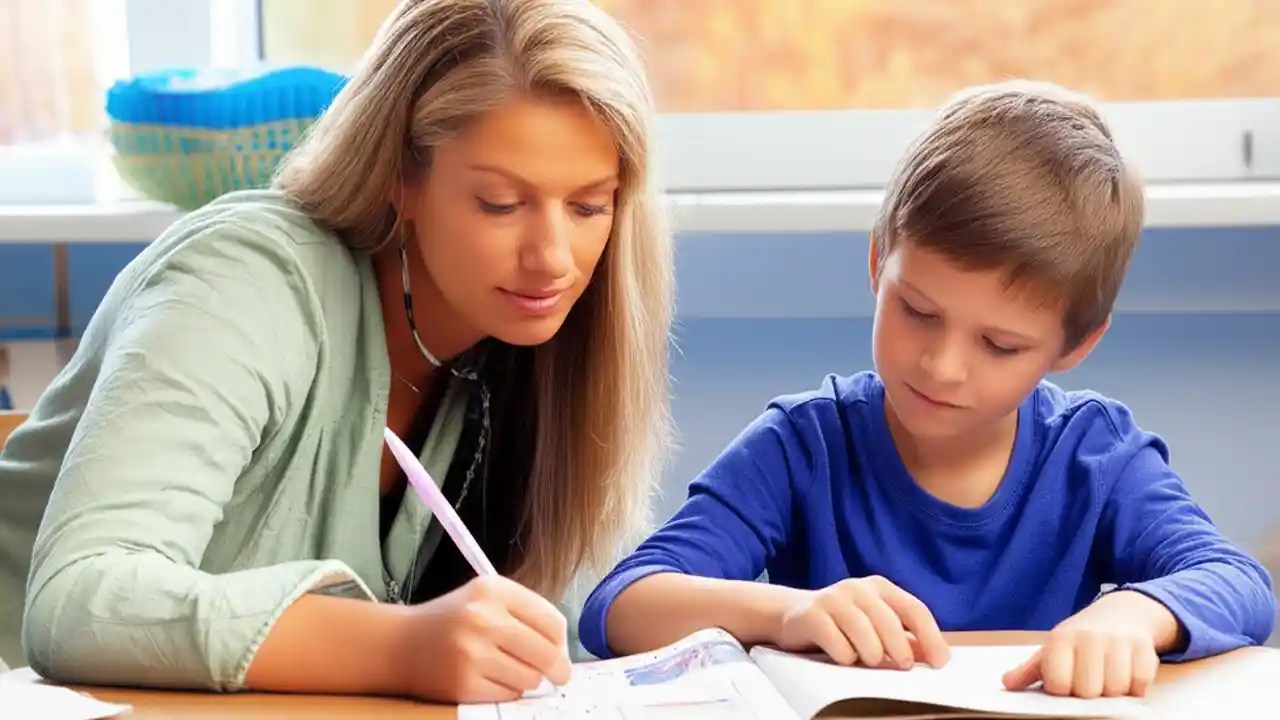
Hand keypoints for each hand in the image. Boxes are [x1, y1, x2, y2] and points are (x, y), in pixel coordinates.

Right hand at [401, 575, 571, 702]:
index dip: (561, 640)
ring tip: (510, 670)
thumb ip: (525, 613)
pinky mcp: (464, 683)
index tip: (560, 650)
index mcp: (493, 590)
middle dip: (558, 668)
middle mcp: (483, 618)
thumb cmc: (452, 620)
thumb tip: (563, 649)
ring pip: (530, 678)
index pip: (551, 620)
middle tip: (560, 675)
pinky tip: (492, 678)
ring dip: (528, 679)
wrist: (400, 644)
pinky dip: (508, 690)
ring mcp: (472, 652)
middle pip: (546, 652)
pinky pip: (509, 694)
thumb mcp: (486, 598)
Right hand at [775, 575, 949, 668]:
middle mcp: (858, 588)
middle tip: (903, 667)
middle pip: (890, 622)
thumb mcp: (876, 625)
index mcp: (880, 587)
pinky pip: (837, 642)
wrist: (792, 614)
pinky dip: (845, 656)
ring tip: (871, 661)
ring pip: (863, 631)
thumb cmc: (842, 624)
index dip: (931, 637)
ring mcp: (833, 598)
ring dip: (873, 654)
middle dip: (900, 649)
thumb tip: (936, 656)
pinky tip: (844, 657)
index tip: (940, 662)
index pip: (914, 609)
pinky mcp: (812, 614)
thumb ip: (905, 637)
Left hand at [1003, 591, 1178, 697]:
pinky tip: (1127, 675)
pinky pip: (1140, 685)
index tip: (1064, 683)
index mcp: (1061, 639)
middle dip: (1087, 693)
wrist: (1122, 614)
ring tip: (1106, 678)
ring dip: (1112, 692)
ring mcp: (1119, 642)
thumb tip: (1007, 683)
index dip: (1061, 690)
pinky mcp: (1145, 649)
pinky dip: (1135, 687)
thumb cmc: (1081, 639)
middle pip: (1087, 691)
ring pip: (1115, 690)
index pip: (1057, 683)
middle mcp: (1090, 637)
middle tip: (1088, 681)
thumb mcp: (1054, 648)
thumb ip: (1031, 669)